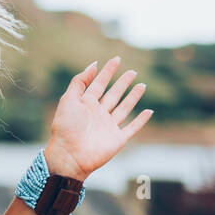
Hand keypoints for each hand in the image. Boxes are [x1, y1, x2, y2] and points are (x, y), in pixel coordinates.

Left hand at [46, 55, 153, 179]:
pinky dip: (141, 120)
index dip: (107, 72)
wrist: (69, 155)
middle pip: (113, 94)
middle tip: (132, 71)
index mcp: (85, 104)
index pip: (99, 84)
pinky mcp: (117, 139)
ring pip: (124, 108)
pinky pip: (132, 128)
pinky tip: (149, 111)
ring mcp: (108, 126)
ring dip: (133, 97)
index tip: (116, 59)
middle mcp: (98, 114)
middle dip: (122, 83)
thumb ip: (79, 81)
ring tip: (142, 85)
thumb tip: (93, 64)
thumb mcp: (69, 99)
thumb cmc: (66, 127)